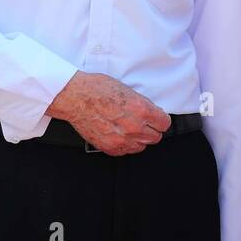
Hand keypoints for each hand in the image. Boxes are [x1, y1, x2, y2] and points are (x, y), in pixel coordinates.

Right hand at [46, 72, 170, 155]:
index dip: (160, 120)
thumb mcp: (127, 89)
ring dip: (138, 138)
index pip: (164, 123)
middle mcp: (134, 126)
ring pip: (141, 146)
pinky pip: (126, 151)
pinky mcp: (110, 147)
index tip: (157, 119)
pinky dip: (125, 145)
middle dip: (151, 130)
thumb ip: (142, 104)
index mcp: (141, 109)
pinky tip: (119, 134)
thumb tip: (151, 112)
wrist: (75, 97)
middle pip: (155, 137)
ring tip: (129, 128)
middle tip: (143, 123)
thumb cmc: (97, 89)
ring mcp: (122, 139)